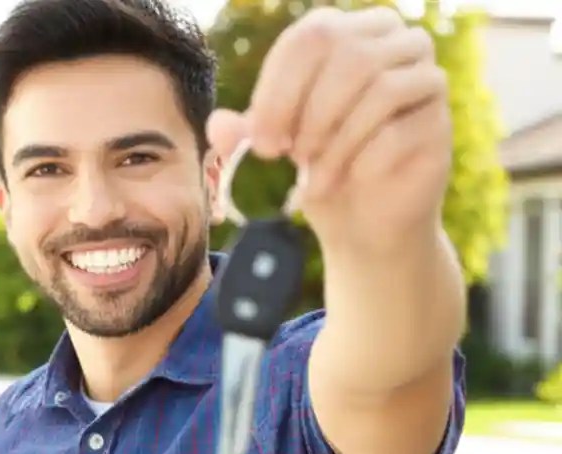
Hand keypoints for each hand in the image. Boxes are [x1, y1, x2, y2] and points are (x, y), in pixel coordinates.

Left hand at [207, 6, 450, 250]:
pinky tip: (342, 181)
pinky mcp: (438, 122)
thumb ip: (243, 131)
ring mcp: (423, 77)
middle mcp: (392, 41)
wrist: (362, 218)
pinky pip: (398, 130)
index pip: (310, 37)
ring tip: (312, 172)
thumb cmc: (316, 165)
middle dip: (307, 112)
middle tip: (285, 156)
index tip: (260, 140)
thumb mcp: (273, 144)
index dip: (279, 88)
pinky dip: (360, 161)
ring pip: (378, 87)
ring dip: (334, 137)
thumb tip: (217, 125)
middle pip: (348, 54)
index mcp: (345, 32)